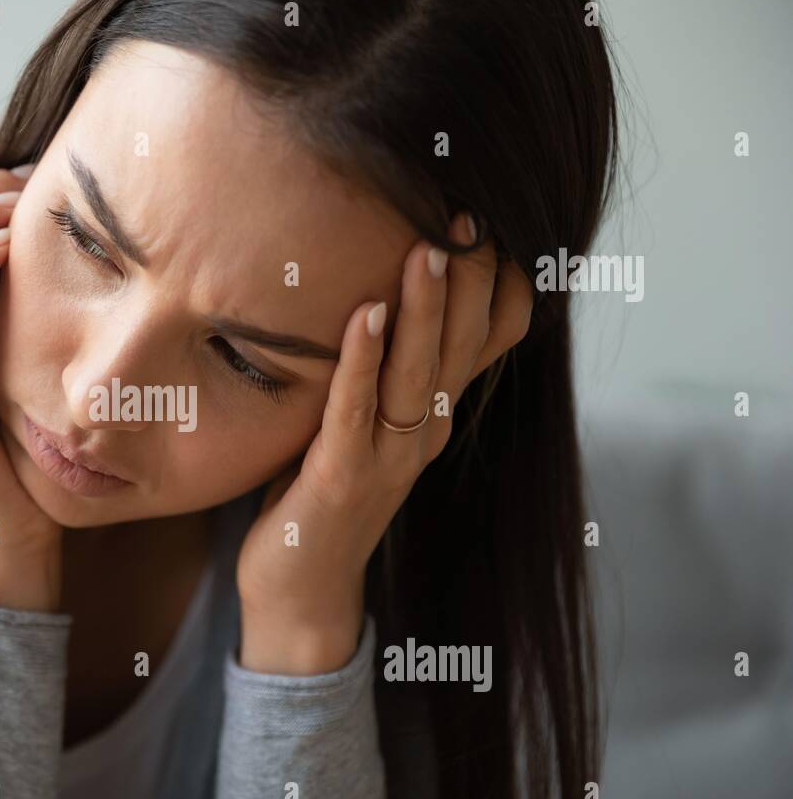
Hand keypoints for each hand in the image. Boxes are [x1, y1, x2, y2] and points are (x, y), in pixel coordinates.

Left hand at [234, 213, 533, 673]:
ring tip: (428, 248)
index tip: (496, 218)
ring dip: (424, 311)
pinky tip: (365, 316)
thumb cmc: (321, 489)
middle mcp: (426, 433)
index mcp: (436, 413)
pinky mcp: (343, 479)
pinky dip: (362, 363)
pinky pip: (357, 413)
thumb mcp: (361, 419)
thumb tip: (375, 285)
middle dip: (468, 278)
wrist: (301, 586)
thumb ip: (380, 366)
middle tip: (468, 211)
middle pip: (460, 346)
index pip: (486, 339)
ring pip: (418, 375)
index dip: (497, 282)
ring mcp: (390, 460)